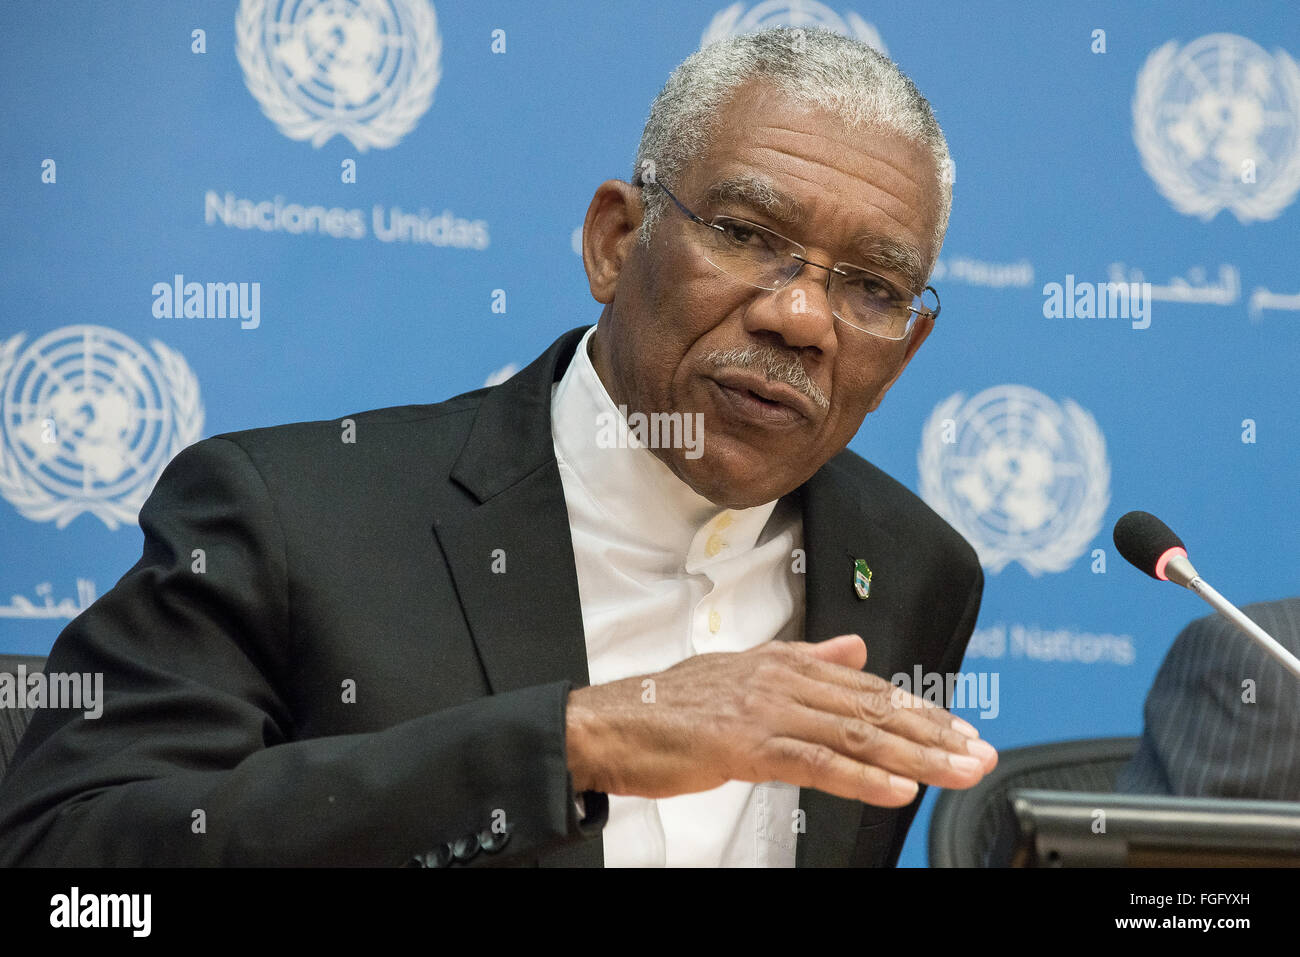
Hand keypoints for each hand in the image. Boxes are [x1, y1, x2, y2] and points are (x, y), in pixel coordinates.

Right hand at [565, 634, 996, 805]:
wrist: (612, 722)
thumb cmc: (671, 707)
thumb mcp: (744, 670)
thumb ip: (805, 660)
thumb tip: (854, 648)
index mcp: (784, 662)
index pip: (867, 687)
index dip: (919, 710)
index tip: (960, 730)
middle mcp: (782, 679)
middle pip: (872, 709)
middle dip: (933, 734)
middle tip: (979, 754)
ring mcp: (766, 710)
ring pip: (856, 734)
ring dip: (915, 757)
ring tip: (957, 773)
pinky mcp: (747, 744)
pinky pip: (816, 763)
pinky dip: (862, 777)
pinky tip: (897, 789)